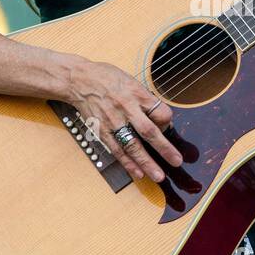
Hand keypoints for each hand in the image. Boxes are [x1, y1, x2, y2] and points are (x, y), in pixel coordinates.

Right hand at [65, 60, 181, 181]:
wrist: (78, 80)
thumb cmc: (108, 78)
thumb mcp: (132, 82)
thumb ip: (146, 100)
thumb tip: (161, 118)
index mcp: (137, 94)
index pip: (160, 112)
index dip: (167, 122)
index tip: (167, 127)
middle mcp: (127, 108)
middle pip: (149, 131)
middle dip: (164, 149)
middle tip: (176, 162)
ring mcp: (113, 121)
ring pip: (132, 145)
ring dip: (146, 163)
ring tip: (158, 176)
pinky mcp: (102, 131)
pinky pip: (117, 150)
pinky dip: (128, 163)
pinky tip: (138, 173)